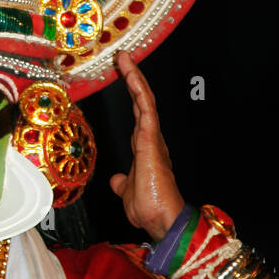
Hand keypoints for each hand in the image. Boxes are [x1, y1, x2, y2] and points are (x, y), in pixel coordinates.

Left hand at [109, 51, 183, 241]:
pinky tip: (133, 76)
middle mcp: (151, 139)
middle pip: (141, 102)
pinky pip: (146, 109)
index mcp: (145, 148)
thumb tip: (117, 180)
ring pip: (144, 100)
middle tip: (122, 58)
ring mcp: (152, 138)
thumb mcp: (128, 192)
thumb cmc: (150, 208)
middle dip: (133, 79)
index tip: (123, 76)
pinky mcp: (151, 140)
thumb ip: (123, 183)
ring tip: (125, 58)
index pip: (138, 115)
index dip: (131, 95)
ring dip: (135, 78)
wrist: (161, 220)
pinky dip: (139, 91)